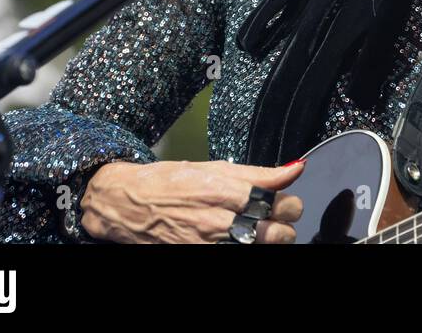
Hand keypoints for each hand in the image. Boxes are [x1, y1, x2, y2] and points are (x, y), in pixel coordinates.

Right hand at [79, 159, 305, 243]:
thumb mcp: (214, 168)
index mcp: (226, 190)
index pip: (280, 203)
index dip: (290, 205)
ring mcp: (208, 242)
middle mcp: (219, 219)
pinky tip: (237, 240)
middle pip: (278, 233)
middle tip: (273, 221)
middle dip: (283, 228)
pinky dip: (242, 247)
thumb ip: (259, 173)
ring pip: (260, 247)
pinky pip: (235, 255)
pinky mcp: (197, 255)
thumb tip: (297, 168)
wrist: (124, 203)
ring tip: (255, 232)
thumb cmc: (169, 181)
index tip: (283, 202)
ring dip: (266, 241)